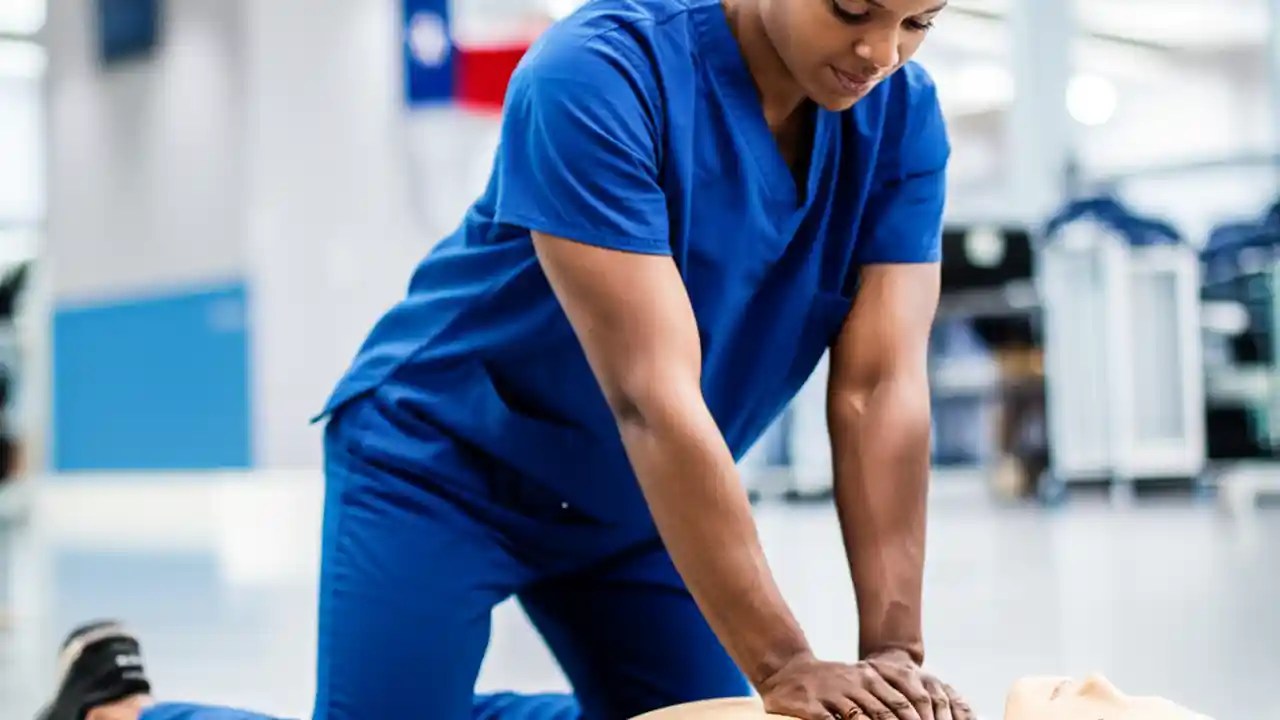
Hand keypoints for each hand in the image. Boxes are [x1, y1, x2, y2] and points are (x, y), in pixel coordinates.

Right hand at [756, 650, 974, 719]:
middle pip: (886, 713)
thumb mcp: (858, 680)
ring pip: (861, 719)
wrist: (787, 670)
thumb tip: (914, 715)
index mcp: (870, 677)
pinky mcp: (811, 705)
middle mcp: (854, 683)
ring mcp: (832, 693)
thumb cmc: (829, 680)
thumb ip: (882, 698)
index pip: (901, 702)